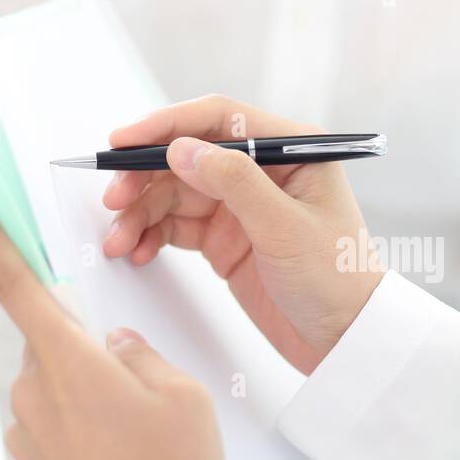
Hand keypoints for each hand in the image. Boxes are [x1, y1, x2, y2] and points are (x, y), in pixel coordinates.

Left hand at [0, 193, 224, 459]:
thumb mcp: (183, 398)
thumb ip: (146, 358)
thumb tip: (120, 347)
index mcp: (68, 361)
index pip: (17, 285)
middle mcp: (35, 393)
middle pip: (55, 347)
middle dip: (93, 357)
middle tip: (144, 394)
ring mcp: (30, 435)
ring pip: (61, 391)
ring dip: (96, 401)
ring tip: (146, 440)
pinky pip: (61, 430)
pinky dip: (91, 435)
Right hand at [101, 94, 383, 374]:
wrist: (346, 340)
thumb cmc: (336, 279)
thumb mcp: (285, 228)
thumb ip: (234, 182)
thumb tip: (182, 149)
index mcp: (291, 150)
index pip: (219, 119)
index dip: (166, 125)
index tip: (123, 142)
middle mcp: (263, 170)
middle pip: (187, 155)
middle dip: (144, 176)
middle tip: (113, 200)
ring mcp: (241, 205)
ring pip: (174, 193)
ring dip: (140, 212)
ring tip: (118, 242)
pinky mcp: (225, 239)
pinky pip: (176, 226)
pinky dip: (151, 235)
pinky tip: (136, 252)